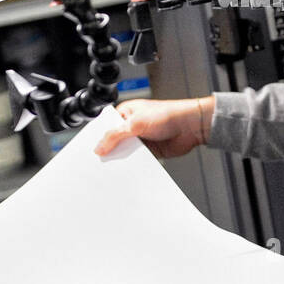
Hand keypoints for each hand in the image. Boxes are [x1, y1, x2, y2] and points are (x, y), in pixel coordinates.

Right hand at [95, 97, 213, 158]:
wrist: (191, 126)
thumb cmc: (168, 114)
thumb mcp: (135, 123)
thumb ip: (115, 136)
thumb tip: (99, 147)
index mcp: (125, 114)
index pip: (106, 127)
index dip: (98, 138)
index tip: (92, 150)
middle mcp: (131, 126)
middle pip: (114, 142)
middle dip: (109, 151)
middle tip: (101, 161)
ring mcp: (140, 139)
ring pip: (125, 152)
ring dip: (122, 159)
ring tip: (113, 167)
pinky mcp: (149, 151)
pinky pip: (136, 160)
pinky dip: (133, 164)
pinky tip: (128, 169)